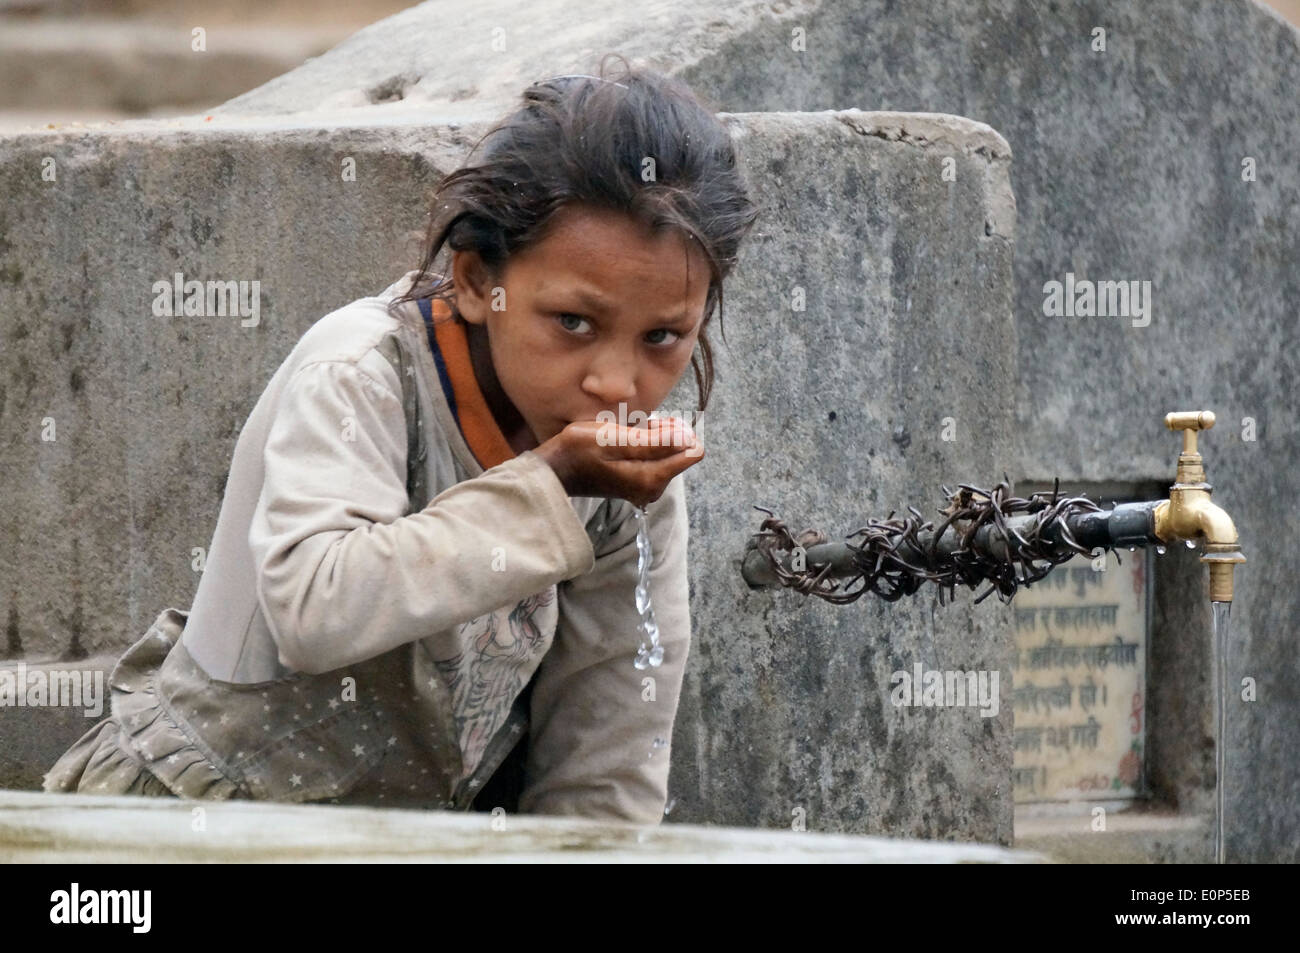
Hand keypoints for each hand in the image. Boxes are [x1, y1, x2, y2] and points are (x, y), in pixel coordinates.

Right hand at [533, 417, 704, 508]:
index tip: (654, 423)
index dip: (678, 431)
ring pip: (666, 453)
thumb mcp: (614, 439)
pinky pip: (653, 458)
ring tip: (625, 431)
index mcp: (651, 478)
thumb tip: (689, 439)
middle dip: (664, 432)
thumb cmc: (579, 450)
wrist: (554, 470)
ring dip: (651, 436)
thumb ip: (654, 441)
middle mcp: (653, 488)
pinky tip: (623, 439)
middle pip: (680, 451)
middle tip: (635, 425)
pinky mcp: (636, 484)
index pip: (693, 451)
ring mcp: (645, 488)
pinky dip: (643, 444)